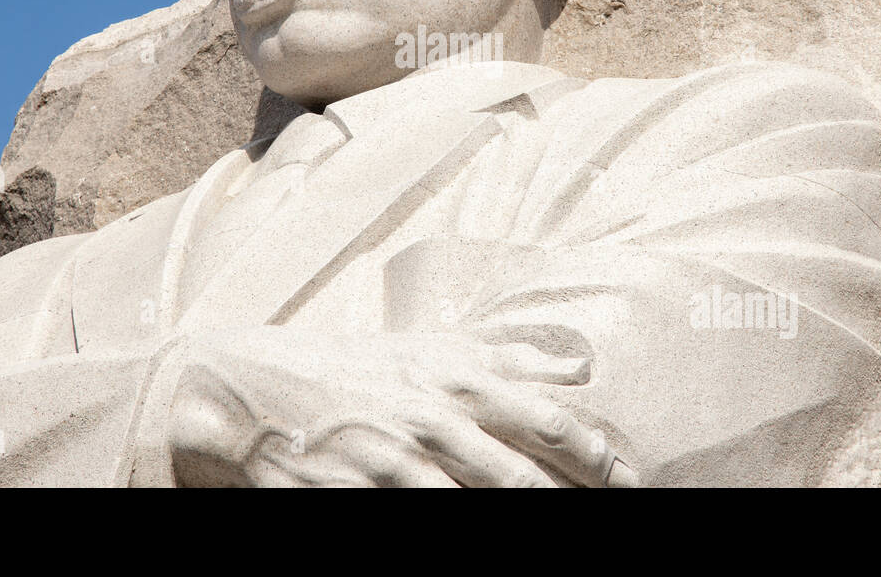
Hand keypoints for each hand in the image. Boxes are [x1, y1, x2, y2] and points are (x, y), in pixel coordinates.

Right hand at [165, 328, 634, 486]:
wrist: (253, 391)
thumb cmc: (350, 367)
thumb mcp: (428, 347)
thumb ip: (506, 354)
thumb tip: (578, 361)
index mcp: (457, 379)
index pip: (550, 422)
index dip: (597, 455)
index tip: (628, 475)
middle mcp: (436, 422)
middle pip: (527, 478)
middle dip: (576, 497)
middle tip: (619, 504)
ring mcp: (399, 467)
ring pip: (482, 506)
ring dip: (525, 516)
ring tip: (561, 533)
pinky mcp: (364, 498)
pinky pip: (426, 523)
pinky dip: (458, 529)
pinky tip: (474, 533)